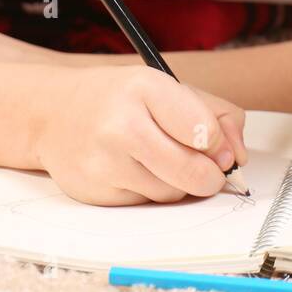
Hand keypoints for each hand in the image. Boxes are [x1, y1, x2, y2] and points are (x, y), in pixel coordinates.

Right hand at [32, 65, 248, 205]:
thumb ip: (217, 117)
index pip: (204, 131)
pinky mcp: (93, 191)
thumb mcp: (171, 89)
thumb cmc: (122, 100)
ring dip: (180, 185)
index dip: (219, 146)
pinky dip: (151, 192)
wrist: (54, 113)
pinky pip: (145, 204)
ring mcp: (103, 161)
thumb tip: (238, 158)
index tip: (217, 147)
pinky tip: (136, 170)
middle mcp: (121, 124)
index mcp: (145, 88)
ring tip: (164, 161)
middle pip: (193, 172)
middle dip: (211, 176)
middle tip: (209, 170)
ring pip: (172, 193)